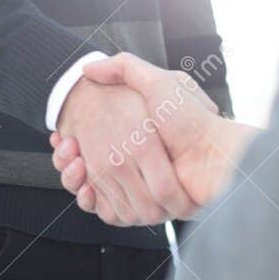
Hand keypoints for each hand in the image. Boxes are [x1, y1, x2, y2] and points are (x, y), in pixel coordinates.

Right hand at [55, 69, 194, 225]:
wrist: (216, 155)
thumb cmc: (191, 118)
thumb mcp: (158, 82)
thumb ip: (126, 68)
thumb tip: (90, 69)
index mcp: (135, 141)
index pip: (90, 145)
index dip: (71, 143)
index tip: (62, 134)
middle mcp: (134, 166)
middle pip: (85, 168)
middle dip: (67, 159)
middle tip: (63, 145)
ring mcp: (137, 188)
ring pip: (90, 188)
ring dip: (73, 176)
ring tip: (72, 160)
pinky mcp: (141, 208)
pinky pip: (107, 211)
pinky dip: (90, 200)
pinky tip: (84, 185)